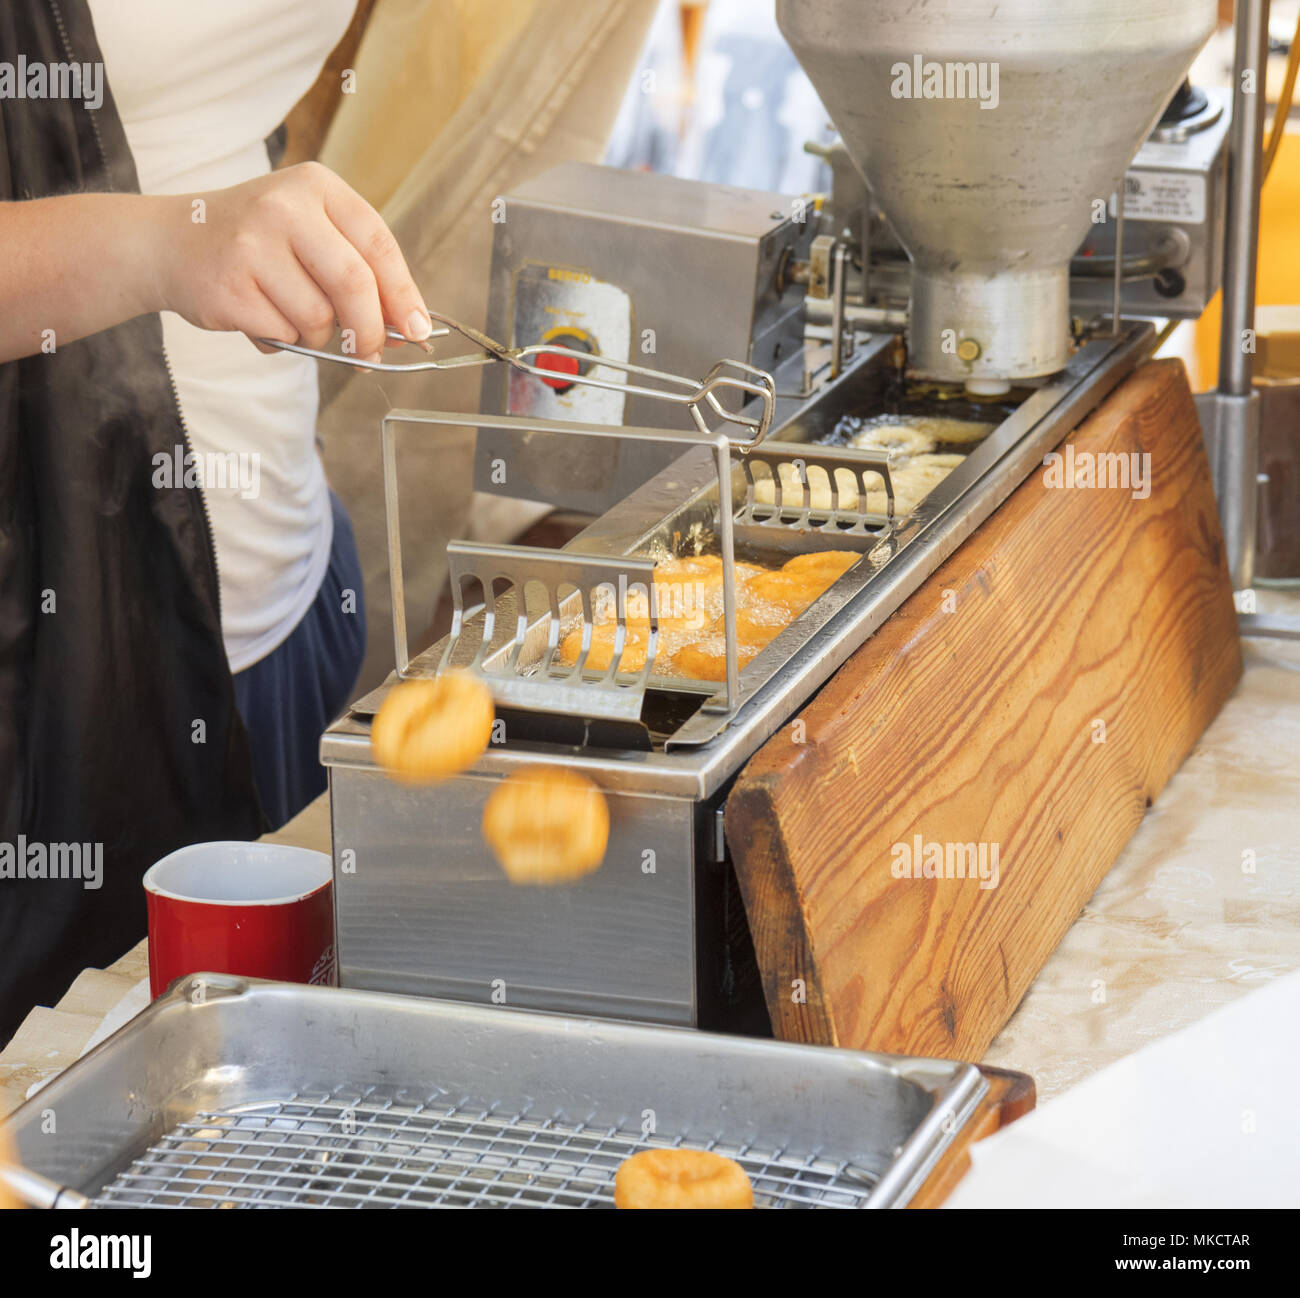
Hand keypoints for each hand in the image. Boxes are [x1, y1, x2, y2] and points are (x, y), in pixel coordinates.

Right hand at [151, 162, 429, 362]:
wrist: (171, 242)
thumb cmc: (258, 244)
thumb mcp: (311, 235)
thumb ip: (360, 273)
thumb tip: (409, 330)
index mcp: (317, 186)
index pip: (378, 245)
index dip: (404, 295)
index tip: (419, 331)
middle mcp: (284, 206)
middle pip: (354, 284)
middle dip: (371, 331)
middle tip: (370, 355)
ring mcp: (252, 244)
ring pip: (318, 317)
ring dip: (316, 335)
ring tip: (289, 314)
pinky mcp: (228, 284)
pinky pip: (282, 334)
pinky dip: (281, 340)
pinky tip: (259, 317)